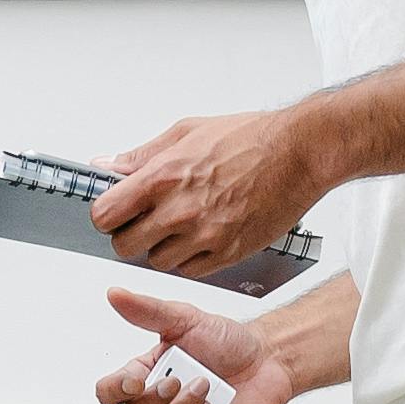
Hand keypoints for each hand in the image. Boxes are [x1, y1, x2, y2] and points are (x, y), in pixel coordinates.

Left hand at [92, 107, 313, 282]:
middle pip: (125, 246)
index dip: (107, 215)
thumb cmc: (250, 138)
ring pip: (157, 262)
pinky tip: (200, 237)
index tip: (115, 212)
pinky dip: (190, 259)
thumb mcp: (186, 132)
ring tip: (179, 227)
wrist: (299, 152)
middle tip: (145, 222)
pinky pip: (190, 271)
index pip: (106, 214)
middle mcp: (180, 209)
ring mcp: (205, 235)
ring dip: (161, 249)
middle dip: (130, 235)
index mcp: (163, 175)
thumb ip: (141, 155)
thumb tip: (107, 167)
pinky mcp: (229, 252)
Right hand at [96, 283, 295, 403]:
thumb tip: (116, 295)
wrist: (267, 358)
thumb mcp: (185, 319)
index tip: (137, 378)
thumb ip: (148, 310)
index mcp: (144, 379)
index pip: (108, 396)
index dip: (115, 391)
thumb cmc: (226, 342)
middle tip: (175, 382)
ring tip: (204, 387)